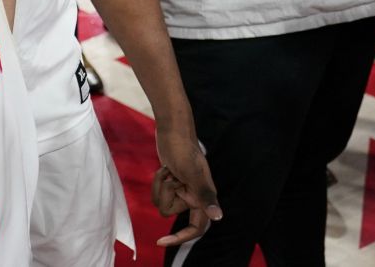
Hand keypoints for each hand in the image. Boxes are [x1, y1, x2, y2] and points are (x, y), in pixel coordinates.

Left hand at [152, 121, 222, 247]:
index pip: (196, 228)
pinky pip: (157, 193)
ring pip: (161, 203)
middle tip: (171, 176)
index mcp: (204, 199)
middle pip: (170, 212)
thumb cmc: (185, 150)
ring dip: (159, 186)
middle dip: (165, 195)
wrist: (173, 132)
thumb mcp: (193, 174)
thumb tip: (218, 217)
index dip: (181, 237)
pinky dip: (157, 181)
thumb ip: (205, 196)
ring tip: (168, 170)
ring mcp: (182, 191)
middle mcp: (194, 198)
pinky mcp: (172, 184)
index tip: (161, 241)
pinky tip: (165, 169)